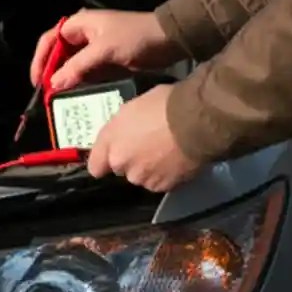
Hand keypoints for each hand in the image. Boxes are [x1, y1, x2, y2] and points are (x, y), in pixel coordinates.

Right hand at [29, 10, 182, 90]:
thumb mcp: (103, 50)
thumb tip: (53, 84)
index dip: (40, 60)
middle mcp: (83, 35)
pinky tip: (77, 96)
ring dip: (66, 80)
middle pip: (58, 55)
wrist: (169, 40)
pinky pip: (87, 74)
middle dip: (52, 73)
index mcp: (79, 24)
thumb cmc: (135, 37)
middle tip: (48, 93)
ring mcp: (95, 49)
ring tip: (59, 98)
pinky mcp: (106, 61)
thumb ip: (77, 67)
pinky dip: (80, 84)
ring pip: (72, 66)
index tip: (38, 81)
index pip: (49, 40)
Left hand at [87, 85, 201, 191]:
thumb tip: (123, 135)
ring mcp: (143, 178)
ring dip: (150, 169)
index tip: (112, 156)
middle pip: (121, 169)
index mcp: (110, 143)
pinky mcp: (164, 186)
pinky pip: (161, 182)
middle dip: (131, 160)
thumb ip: (120, 128)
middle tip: (148, 145)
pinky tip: (177, 160)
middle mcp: (122, 164)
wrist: (195, 121)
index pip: (96, 166)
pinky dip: (167, 175)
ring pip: (142, 177)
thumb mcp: (131, 108)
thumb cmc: (164, 105)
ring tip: (166, 152)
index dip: (104, 161)